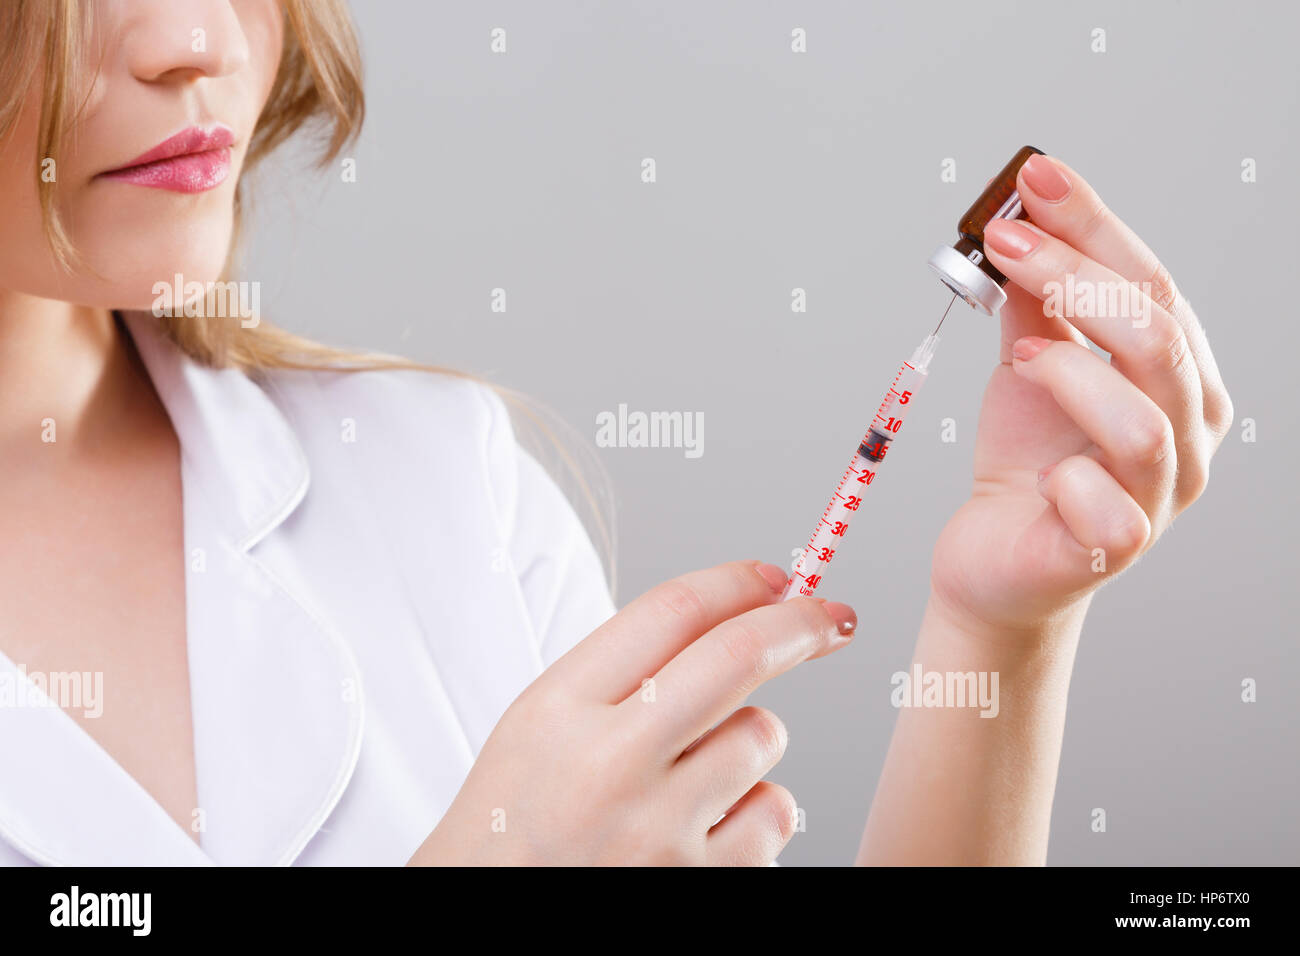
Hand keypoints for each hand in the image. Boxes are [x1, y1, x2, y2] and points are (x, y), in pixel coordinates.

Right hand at [408, 561, 855, 865]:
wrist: (488, 912)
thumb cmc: (517, 822)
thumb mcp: (538, 726)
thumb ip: (620, 672)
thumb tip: (735, 615)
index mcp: (559, 708)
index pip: (673, 610)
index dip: (740, 582)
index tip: (775, 580)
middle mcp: (610, 763)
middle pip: (738, 655)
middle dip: (800, 624)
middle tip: (830, 617)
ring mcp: (658, 830)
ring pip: (762, 737)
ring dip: (748, 742)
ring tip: (689, 779)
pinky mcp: (699, 882)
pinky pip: (773, 811)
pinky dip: (753, 811)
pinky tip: (701, 829)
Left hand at [930, 153, 1232, 632]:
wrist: (997, 556)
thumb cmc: (1026, 460)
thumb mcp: (1029, 365)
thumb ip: (1037, 304)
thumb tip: (1021, 222)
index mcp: (1180, 378)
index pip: (1154, 286)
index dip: (1095, 226)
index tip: (1034, 179)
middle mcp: (1188, 434)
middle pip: (1157, 335)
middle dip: (1076, 275)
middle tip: (1005, 244)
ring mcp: (1159, 496)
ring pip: (1143, 418)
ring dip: (1072, 370)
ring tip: (1019, 359)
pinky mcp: (1115, 550)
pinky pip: (1110, 507)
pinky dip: (1069, 478)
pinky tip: (1042, 473)